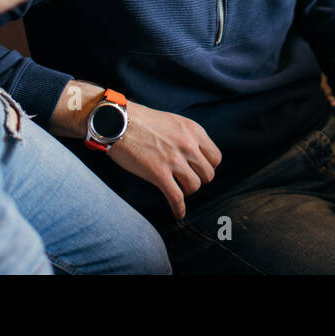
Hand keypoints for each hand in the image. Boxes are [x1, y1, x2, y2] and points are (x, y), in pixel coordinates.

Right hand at [111, 103, 222, 219]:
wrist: (118, 122)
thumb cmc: (143, 122)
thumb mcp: (174, 122)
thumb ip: (188, 137)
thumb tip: (195, 155)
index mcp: (194, 131)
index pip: (215, 158)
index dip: (207, 167)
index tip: (198, 170)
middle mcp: (188, 145)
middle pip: (208, 174)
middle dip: (198, 179)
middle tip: (186, 180)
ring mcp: (174, 160)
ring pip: (194, 186)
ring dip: (187, 191)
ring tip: (178, 189)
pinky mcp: (158, 173)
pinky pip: (176, 198)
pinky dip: (179, 209)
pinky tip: (179, 213)